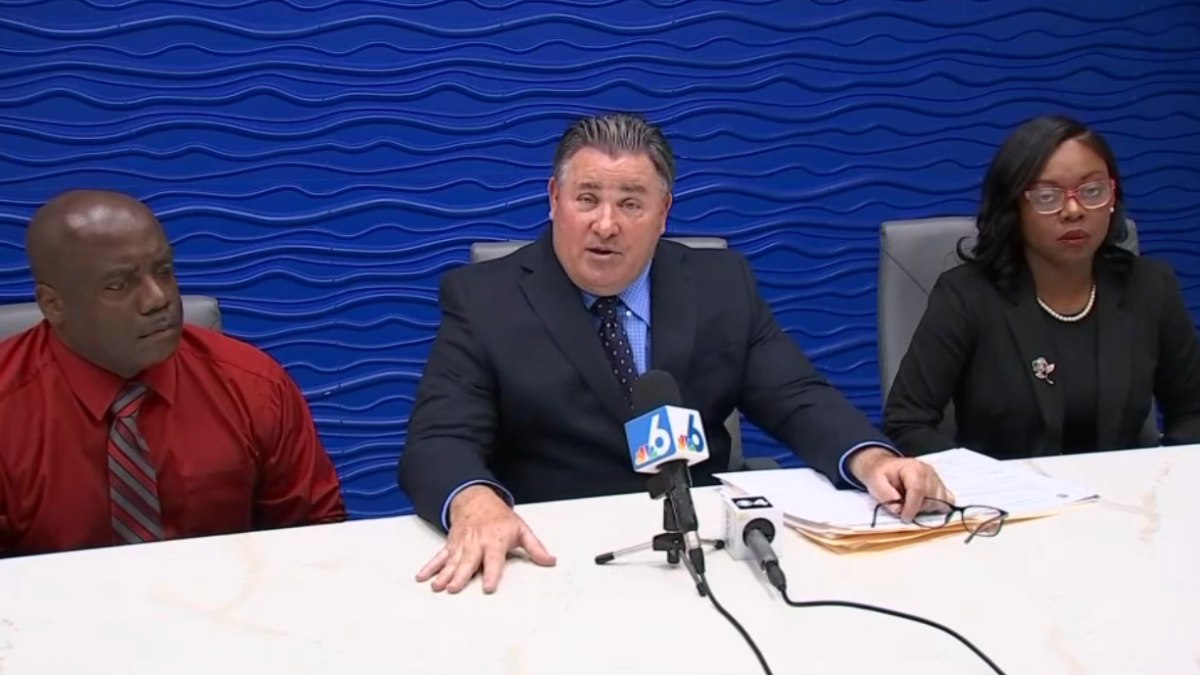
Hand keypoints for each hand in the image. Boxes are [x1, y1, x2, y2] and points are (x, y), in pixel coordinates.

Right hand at [416, 485, 555, 593]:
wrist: (476, 499)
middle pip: (468, 562)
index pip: (494, 560)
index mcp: (495, 541)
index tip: (489, 587)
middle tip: (453, 588)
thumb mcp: (522, 529)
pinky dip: (430, 567)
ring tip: (437, 587)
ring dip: (443, 574)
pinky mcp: (451, 545)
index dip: (492, 573)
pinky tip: (422, 577)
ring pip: (452, 561)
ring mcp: (461, 544)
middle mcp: (476, 544)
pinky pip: (439, 557)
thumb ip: (535, 547)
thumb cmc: (500, 517)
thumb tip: (550, 561)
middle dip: (460, 575)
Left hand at [848, 446, 954, 521]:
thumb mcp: (875, 481)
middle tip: (902, 508)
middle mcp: (929, 472)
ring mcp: (936, 479)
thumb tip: (899, 509)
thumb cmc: (879, 474)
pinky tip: (923, 506)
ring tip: (911, 504)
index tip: (904, 518)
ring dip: (926, 508)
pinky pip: (947, 501)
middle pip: (930, 498)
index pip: (918, 490)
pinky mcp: (940, 486)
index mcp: (913, 468)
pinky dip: (937, 507)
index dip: (912, 507)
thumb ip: (885, 495)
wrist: (884, 466)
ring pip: (940, 502)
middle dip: (916, 509)